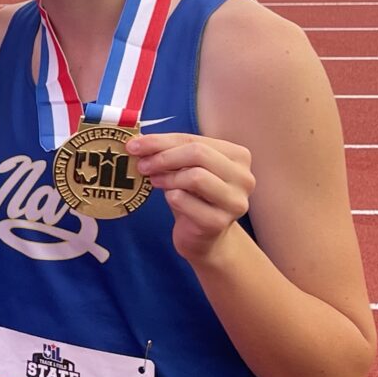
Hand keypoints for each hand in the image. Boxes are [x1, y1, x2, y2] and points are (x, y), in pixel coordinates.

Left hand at [127, 131, 254, 265]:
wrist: (204, 237)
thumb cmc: (194, 197)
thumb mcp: (184, 169)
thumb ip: (167, 152)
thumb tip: (137, 141)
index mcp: (238, 156)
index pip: (194, 139)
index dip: (160, 141)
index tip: (133, 144)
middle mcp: (243, 177)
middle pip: (198, 153)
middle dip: (163, 157)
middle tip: (141, 165)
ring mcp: (234, 201)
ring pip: (196, 176)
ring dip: (167, 177)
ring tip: (154, 181)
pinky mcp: (219, 222)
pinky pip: (185, 201)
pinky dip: (171, 197)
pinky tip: (169, 198)